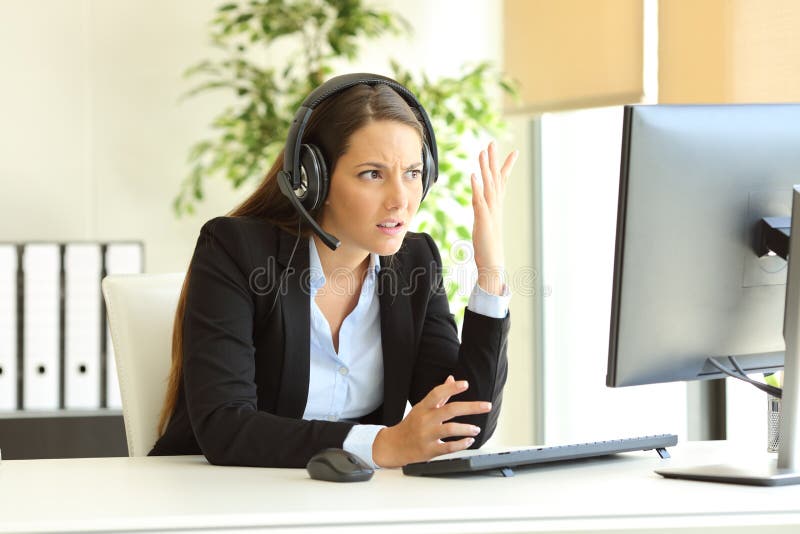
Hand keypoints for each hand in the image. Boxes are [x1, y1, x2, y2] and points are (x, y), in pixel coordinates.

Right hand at [372, 375, 491, 467]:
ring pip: (450, 429)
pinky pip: (449, 447)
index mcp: (423, 407)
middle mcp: (425, 420)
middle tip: (486, 406)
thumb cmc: (411, 425)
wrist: (394, 446)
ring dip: (467, 428)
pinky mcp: (429, 450)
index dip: (451, 388)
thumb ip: (439, 395)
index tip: (465, 384)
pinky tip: (469, 441)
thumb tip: (452, 378)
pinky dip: (462, 444)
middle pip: (450, 410)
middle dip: (471, 407)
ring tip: (476, 429)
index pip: (437, 393)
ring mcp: (427, 435)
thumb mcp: (422, 407)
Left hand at [471, 141, 518, 294]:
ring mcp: (491, 212)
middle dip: (494, 160)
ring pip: (489, 185)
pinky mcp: (484, 220)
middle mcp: (495, 206)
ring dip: (486, 167)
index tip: (513, 151)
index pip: (501, 182)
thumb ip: (485, 214)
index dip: (505, 166)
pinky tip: (474, 174)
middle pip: (496, 178)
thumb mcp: (485, 226)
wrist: (493, 265)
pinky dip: (477, 186)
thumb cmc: (488, 248)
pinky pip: (480, 200)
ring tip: (483, 151)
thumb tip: (483, 206)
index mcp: (496, 207)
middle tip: (492, 142)